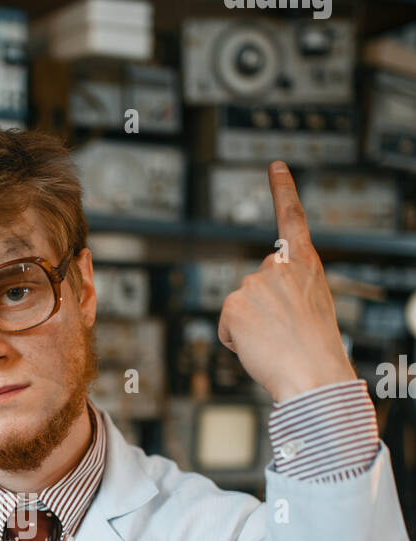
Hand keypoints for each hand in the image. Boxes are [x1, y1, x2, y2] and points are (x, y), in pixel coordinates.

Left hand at [217, 162, 356, 403]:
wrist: (313, 375)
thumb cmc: (315, 349)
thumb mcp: (313, 305)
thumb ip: (289, 288)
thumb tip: (259, 296)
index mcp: (305, 264)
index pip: (292, 218)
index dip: (283, 190)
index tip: (275, 165)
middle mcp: (278, 266)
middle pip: (255, 285)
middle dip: (262, 309)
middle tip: (286, 332)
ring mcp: (254, 282)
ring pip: (239, 307)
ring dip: (250, 327)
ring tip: (276, 342)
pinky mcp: (233, 303)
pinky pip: (226, 326)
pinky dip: (235, 340)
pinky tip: (258, 346)